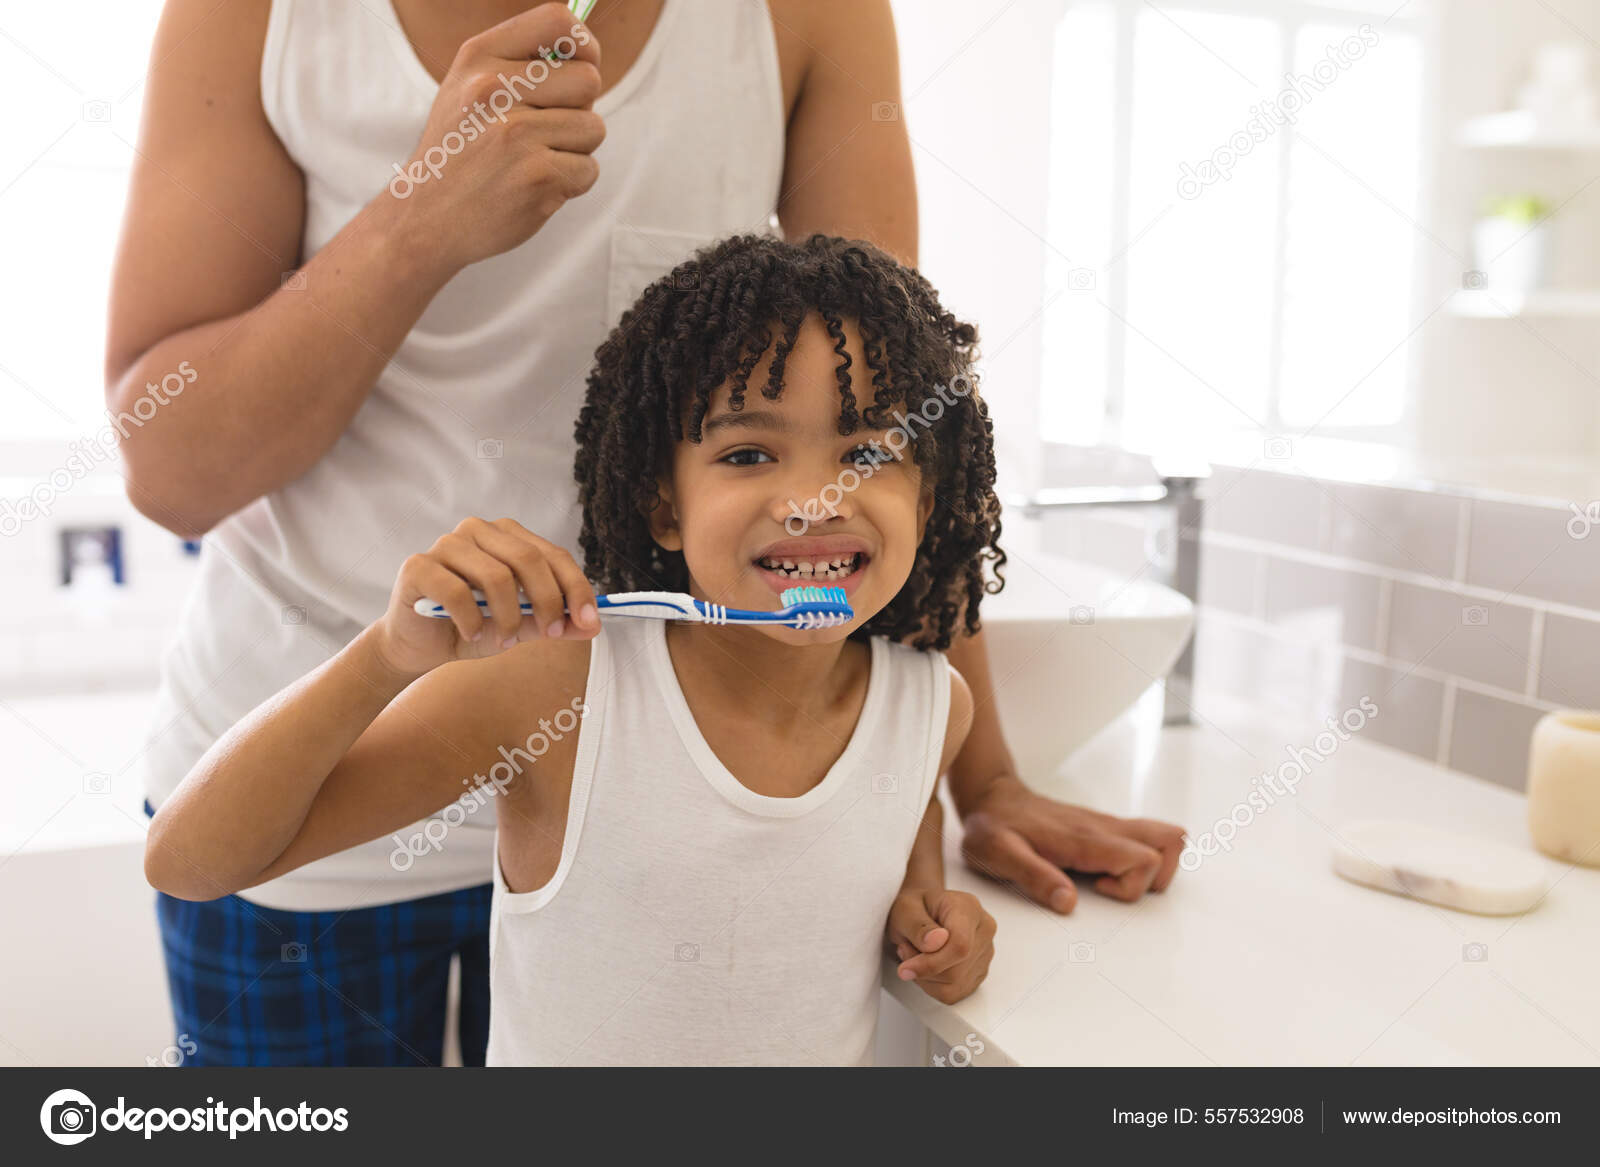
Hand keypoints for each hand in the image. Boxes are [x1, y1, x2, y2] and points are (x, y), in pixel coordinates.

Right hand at [375, 517, 600, 675]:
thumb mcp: (521, 628)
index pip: (552, 554)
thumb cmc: (472, 628)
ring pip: (496, 575)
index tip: (590, 620)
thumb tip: (592, 625)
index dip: (576, 587)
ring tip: (505, 643)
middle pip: (528, 558)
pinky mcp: (418, 566)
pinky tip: (473, 635)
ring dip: (509, 618)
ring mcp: (446, 545)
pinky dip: (472, 621)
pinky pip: (457, 592)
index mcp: (507, 536)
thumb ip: (555, 622)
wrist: (418, 646)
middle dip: (547, 601)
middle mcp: (478, 531)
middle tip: (551, 634)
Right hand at [390, 3, 605, 270]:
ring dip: (575, 150)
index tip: (584, 64)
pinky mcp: (537, 177)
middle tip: (545, 131)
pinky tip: (533, 188)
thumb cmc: (458, 153)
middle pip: (588, 81)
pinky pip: (589, 170)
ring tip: (533, 161)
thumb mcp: (467, 90)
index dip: (585, 44)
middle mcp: (494, 89)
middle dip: (580, 109)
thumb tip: (588, 54)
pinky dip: (571, 184)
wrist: (424, 220)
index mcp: (478, 57)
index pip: (557, 21)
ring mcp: (517, 135)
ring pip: (594, 128)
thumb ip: (519, 64)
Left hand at [886, 888, 995, 1004]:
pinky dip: (932, 986)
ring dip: (926, 978)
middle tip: (905, 949)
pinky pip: (954, 993)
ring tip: (915, 954)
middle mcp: (984, 930)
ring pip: (955, 986)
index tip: (906, 968)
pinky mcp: (979, 972)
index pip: (960, 946)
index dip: (931, 963)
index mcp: (968, 908)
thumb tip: (936, 943)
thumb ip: (918, 926)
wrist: (921, 910)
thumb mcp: (904, 909)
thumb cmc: (914, 907)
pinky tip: (926, 966)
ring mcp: (985, 953)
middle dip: (923, 969)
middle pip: (956, 971)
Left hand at [959, 775, 1185, 911]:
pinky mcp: (1105, 828)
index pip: (1143, 858)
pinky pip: (1146, 839)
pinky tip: (1107, 872)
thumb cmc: (993, 826)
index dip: (1129, 886)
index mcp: (1084, 837)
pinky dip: (1142, 860)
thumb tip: (1069, 902)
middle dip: (1154, 878)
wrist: (991, 797)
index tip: (1096, 889)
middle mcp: (1103, 828)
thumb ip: (1034, 877)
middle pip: (1169, 842)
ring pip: (1165, 837)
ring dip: (1154, 867)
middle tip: (1112, 887)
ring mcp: (1107, 825)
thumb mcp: (998, 854)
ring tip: (1114, 881)